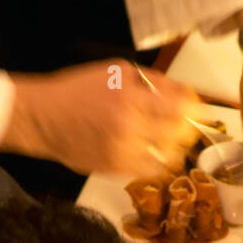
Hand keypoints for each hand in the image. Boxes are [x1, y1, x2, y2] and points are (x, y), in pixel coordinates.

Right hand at [4, 62, 200, 176]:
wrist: (43, 118)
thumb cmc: (80, 90)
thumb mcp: (116, 72)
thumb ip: (152, 80)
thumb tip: (184, 92)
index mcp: (130, 97)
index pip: (179, 107)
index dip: (194, 109)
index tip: (198, 108)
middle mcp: (128, 126)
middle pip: (176, 134)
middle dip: (185, 128)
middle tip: (186, 125)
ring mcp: (121, 151)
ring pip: (165, 156)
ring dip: (172, 148)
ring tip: (168, 140)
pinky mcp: (114, 169)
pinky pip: (148, 170)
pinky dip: (155, 162)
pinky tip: (151, 152)